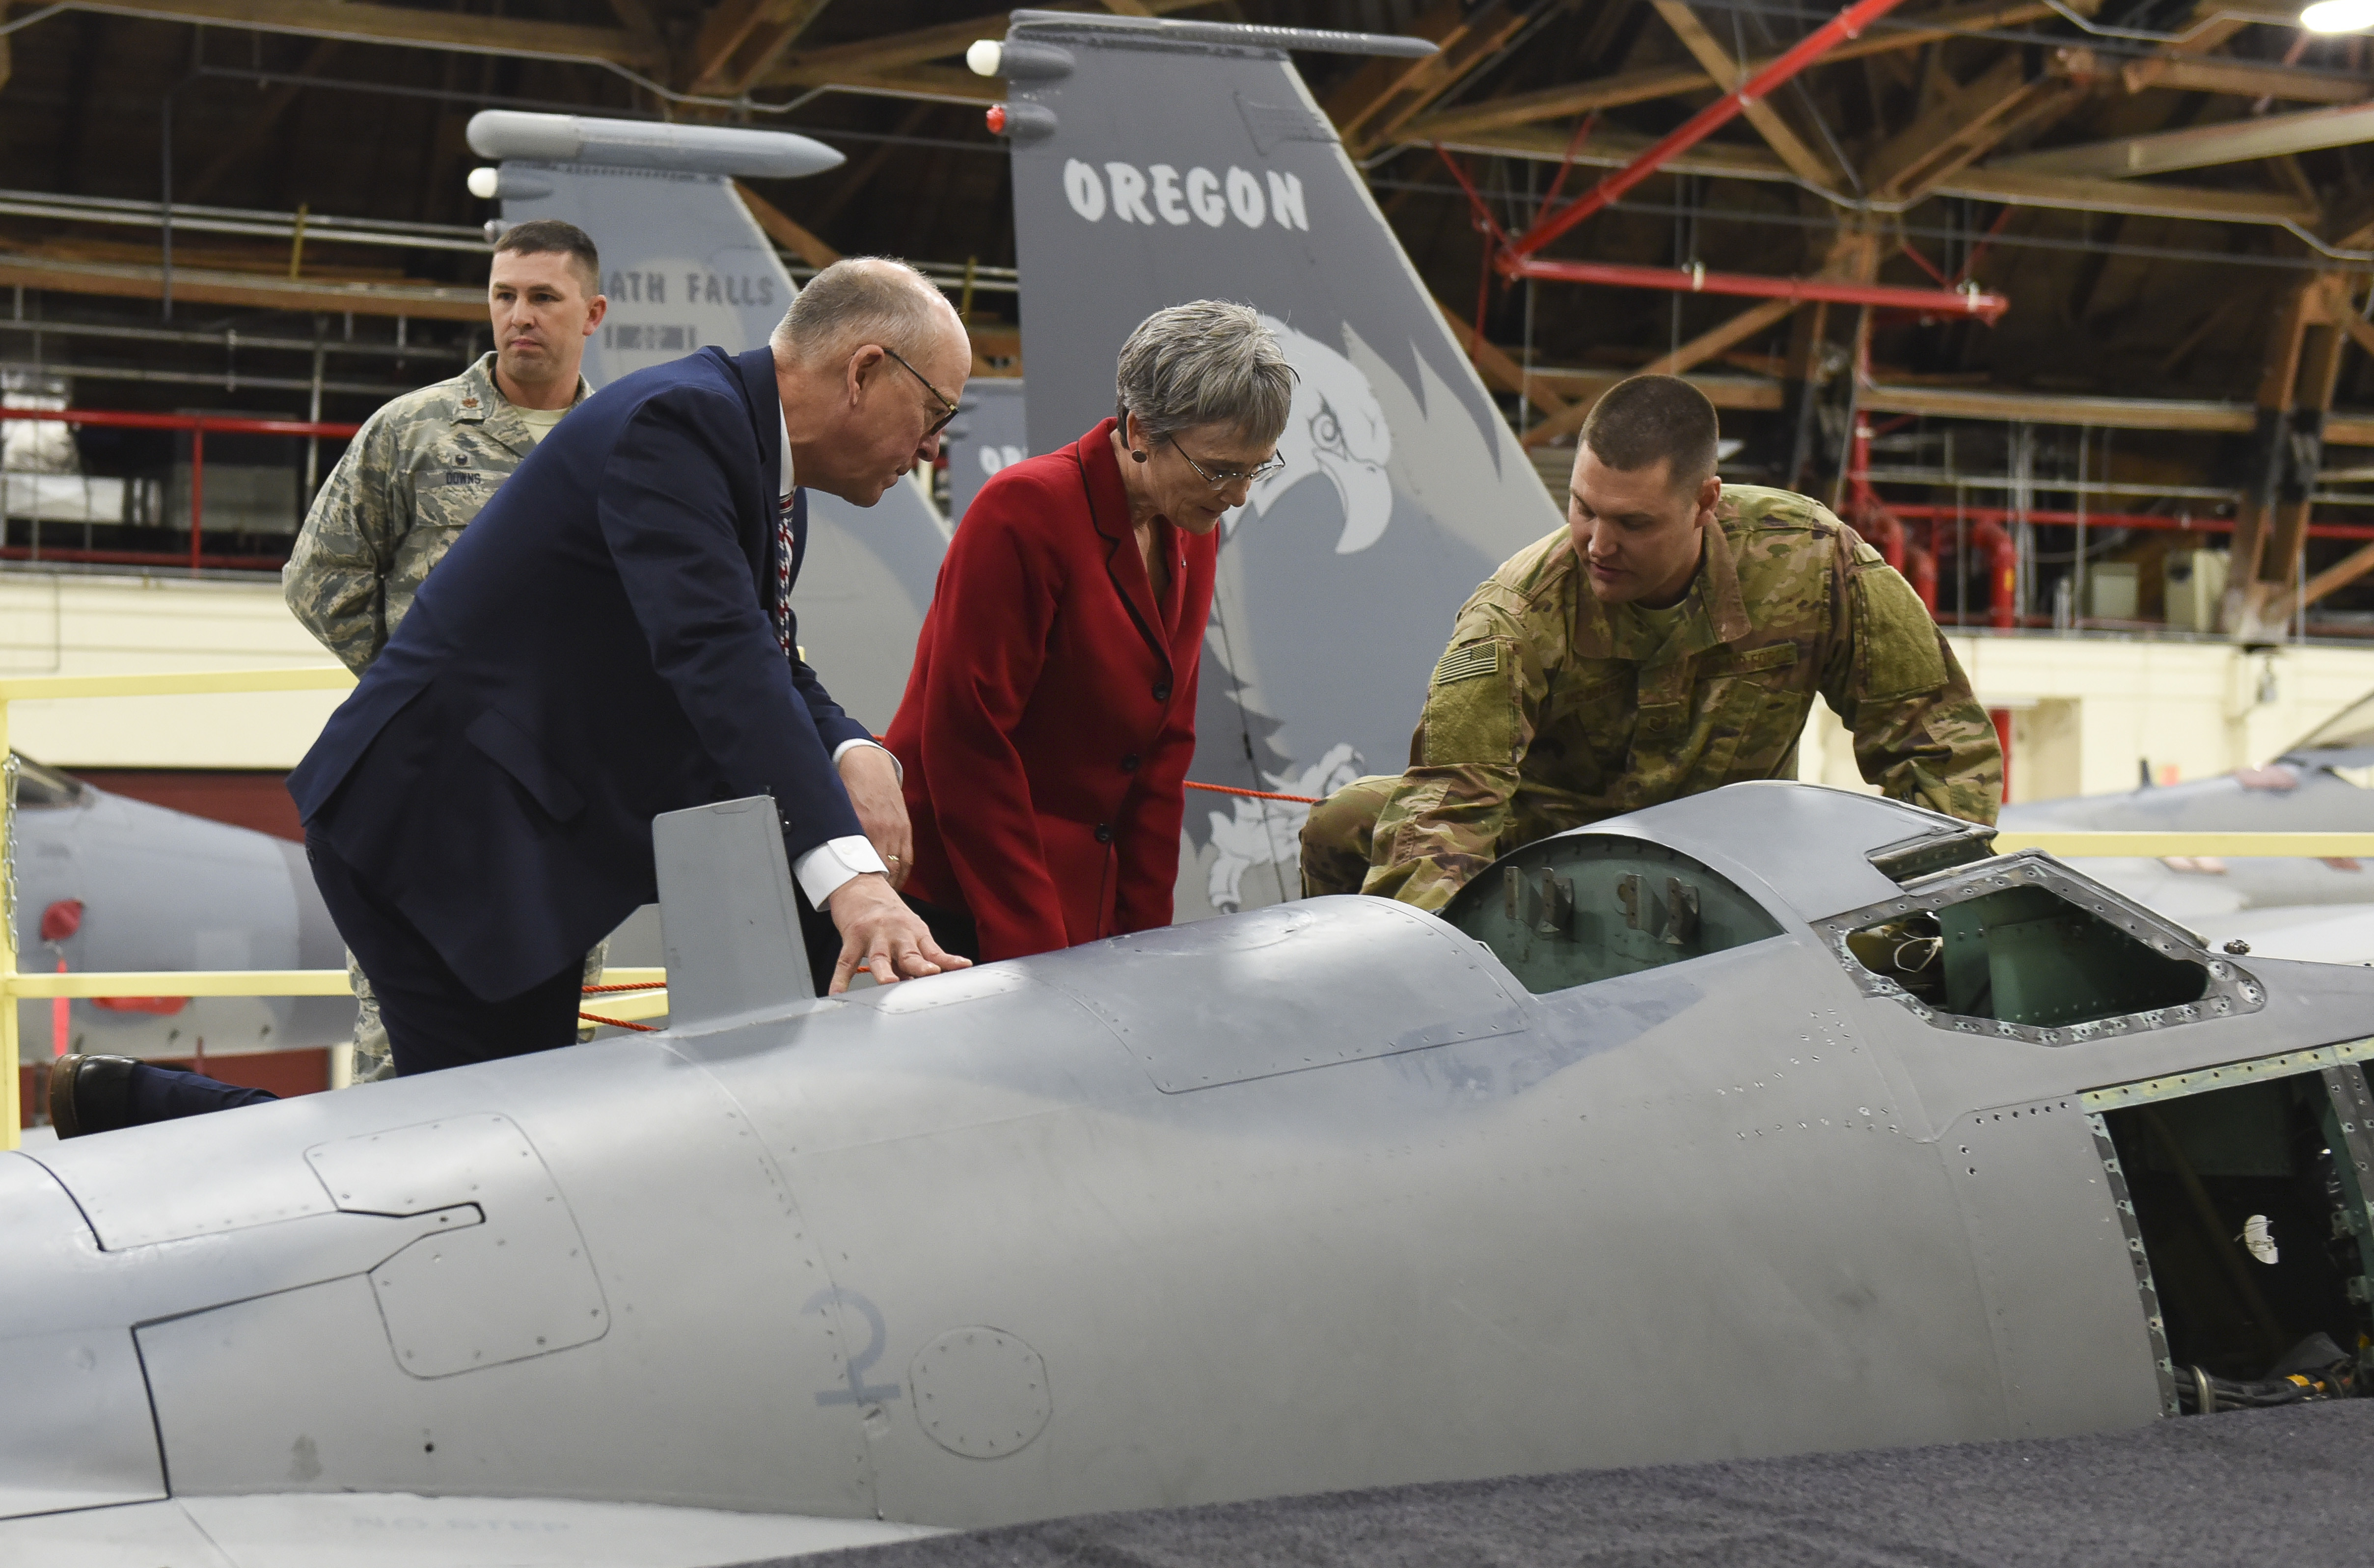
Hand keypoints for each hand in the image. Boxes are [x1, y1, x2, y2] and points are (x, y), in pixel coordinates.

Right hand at [825, 873, 971, 993]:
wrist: (861, 886)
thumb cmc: (889, 914)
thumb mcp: (909, 931)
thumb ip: (914, 958)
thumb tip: (919, 986)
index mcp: (915, 932)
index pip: (934, 951)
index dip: (948, 960)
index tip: (962, 966)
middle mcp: (896, 932)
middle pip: (909, 953)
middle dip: (919, 965)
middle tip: (929, 973)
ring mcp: (873, 935)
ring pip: (879, 957)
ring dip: (884, 971)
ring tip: (889, 982)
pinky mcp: (852, 937)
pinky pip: (845, 961)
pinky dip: (840, 978)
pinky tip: (838, 992)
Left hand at [838, 743, 913, 889]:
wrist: (867, 763)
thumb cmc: (848, 785)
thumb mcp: (839, 811)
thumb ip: (839, 834)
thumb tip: (831, 858)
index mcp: (864, 826)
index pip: (868, 864)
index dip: (866, 883)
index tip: (860, 895)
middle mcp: (883, 829)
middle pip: (886, 869)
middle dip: (881, 887)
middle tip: (872, 901)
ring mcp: (897, 828)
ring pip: (899, 865)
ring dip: (893, 883)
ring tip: (885, 896)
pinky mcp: (905, 826)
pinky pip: (908, 856)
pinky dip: (903, 871)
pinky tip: (896, 880)